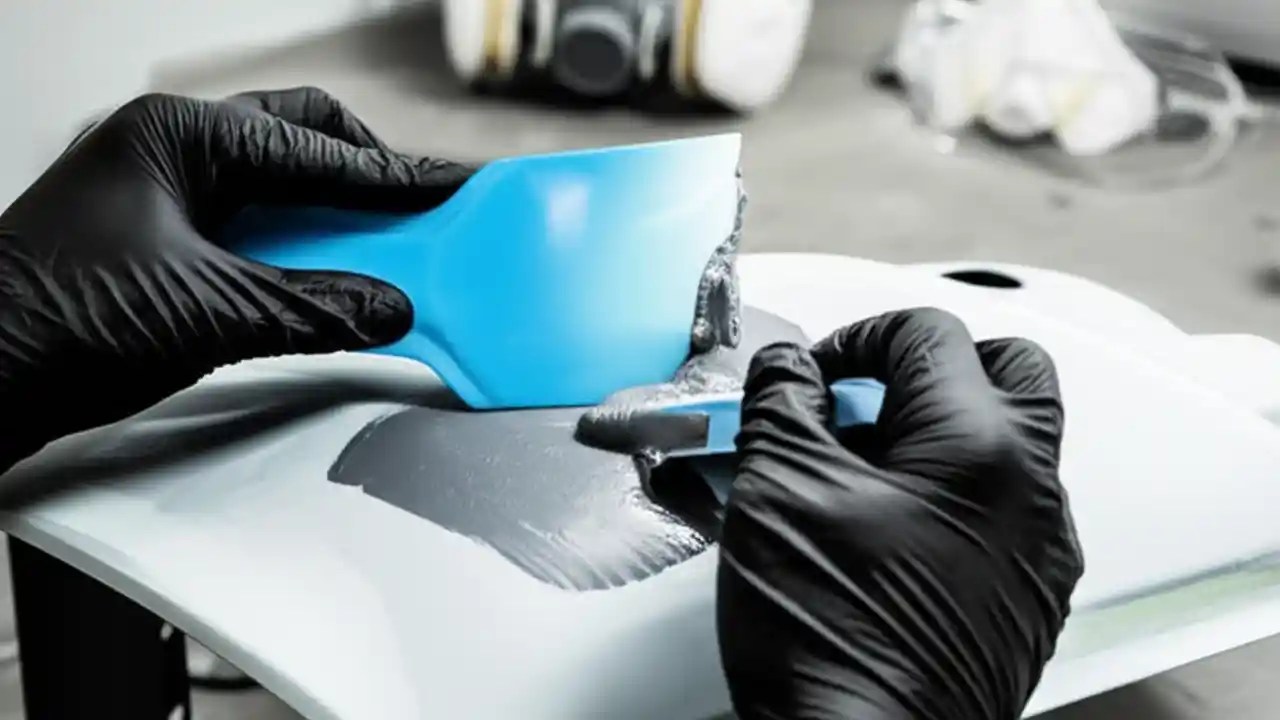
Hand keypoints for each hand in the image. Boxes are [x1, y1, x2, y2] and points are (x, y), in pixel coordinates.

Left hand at [0, 87, 473, 473]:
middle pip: (300, 147)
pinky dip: (301, 263)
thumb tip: (392, 309)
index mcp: (177, 135)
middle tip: (426, 211)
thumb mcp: (208, 311)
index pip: (314, 146)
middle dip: (366, 182)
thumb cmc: (51, 320)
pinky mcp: (163, 249)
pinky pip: (255, 241)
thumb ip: (314, 308)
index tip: (450, 188)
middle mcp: (172, 154)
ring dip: (336, 227)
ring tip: (397, 254)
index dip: (392, 173)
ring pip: (279, 196)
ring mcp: (164, 200)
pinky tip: (335, 290)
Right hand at [718, 308, 1083, 718]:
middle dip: (928, 370)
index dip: (855, 341)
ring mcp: (1040, 550)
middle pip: (1007, 371)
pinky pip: (1005, 514)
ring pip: (1009, 445)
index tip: (815, 377)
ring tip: (862, 472)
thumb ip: (782, 402)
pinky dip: (953, 498)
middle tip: (866, 400)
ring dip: (940, 434)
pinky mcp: (1029, 598)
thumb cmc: (832, 638)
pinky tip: (886, 531)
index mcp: (979, 447)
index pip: (928, 334)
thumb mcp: (779, 488)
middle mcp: (1032, 493)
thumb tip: (786, 369)